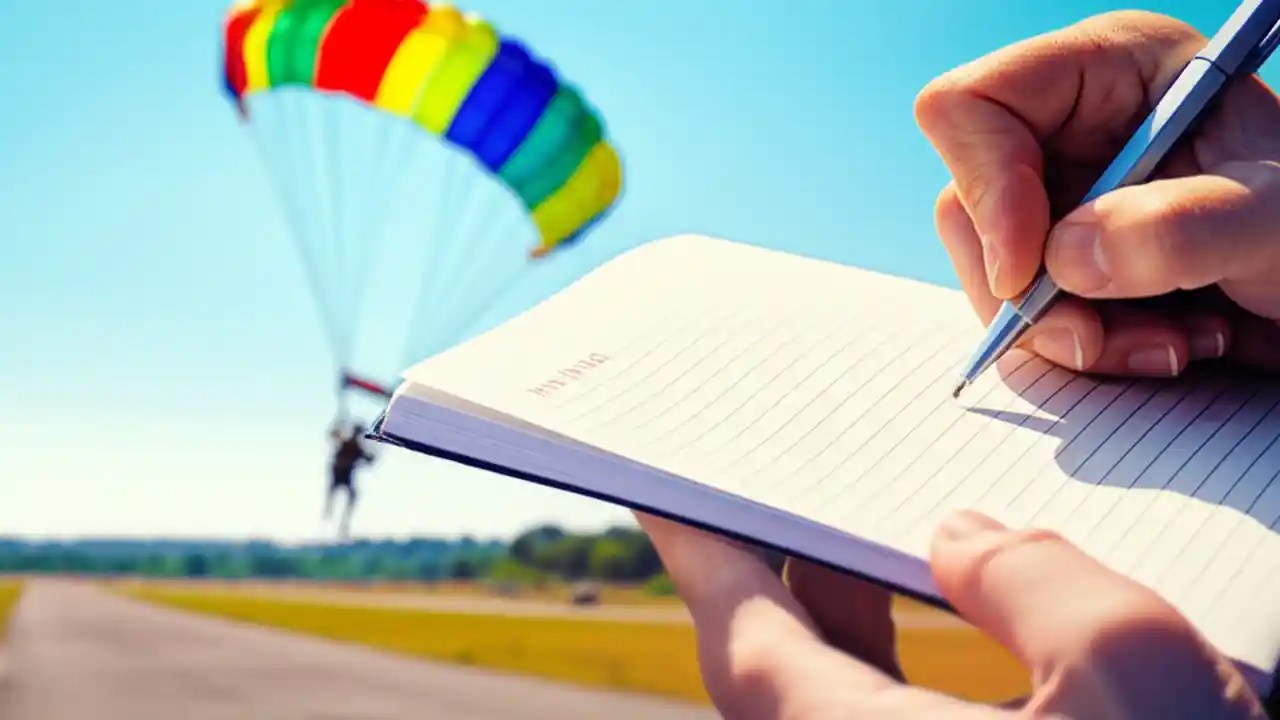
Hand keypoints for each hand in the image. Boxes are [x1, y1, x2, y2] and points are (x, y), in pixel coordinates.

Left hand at [636, 511, 1267, 718]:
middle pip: (786, 677)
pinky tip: (962, 643)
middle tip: (786, 496)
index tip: (664, 495)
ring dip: (856, 629)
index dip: (703, 556)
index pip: (745, 640)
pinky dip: (908, 686)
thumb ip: (1034, 579)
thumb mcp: (1134, 668)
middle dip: (788, 577)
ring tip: (877, 550)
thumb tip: (963, 540)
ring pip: (845, 713)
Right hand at [916, 10, 1279, 376]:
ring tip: (1168, 345)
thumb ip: (1180, 229)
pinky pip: (1026, 313)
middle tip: (1096, 337)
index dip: (984, 188)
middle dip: (1029, 291)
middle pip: (966, 206)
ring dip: (1067, 332)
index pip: (972, 107)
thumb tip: (1062, 259)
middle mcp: (1065, 129)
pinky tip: (1160, 343)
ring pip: (991, 273)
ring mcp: (1058, 195)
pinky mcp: (1062, 256)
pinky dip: (1084, 347)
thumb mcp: (1274, 218)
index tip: (1028, 272)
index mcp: (1105, 70)